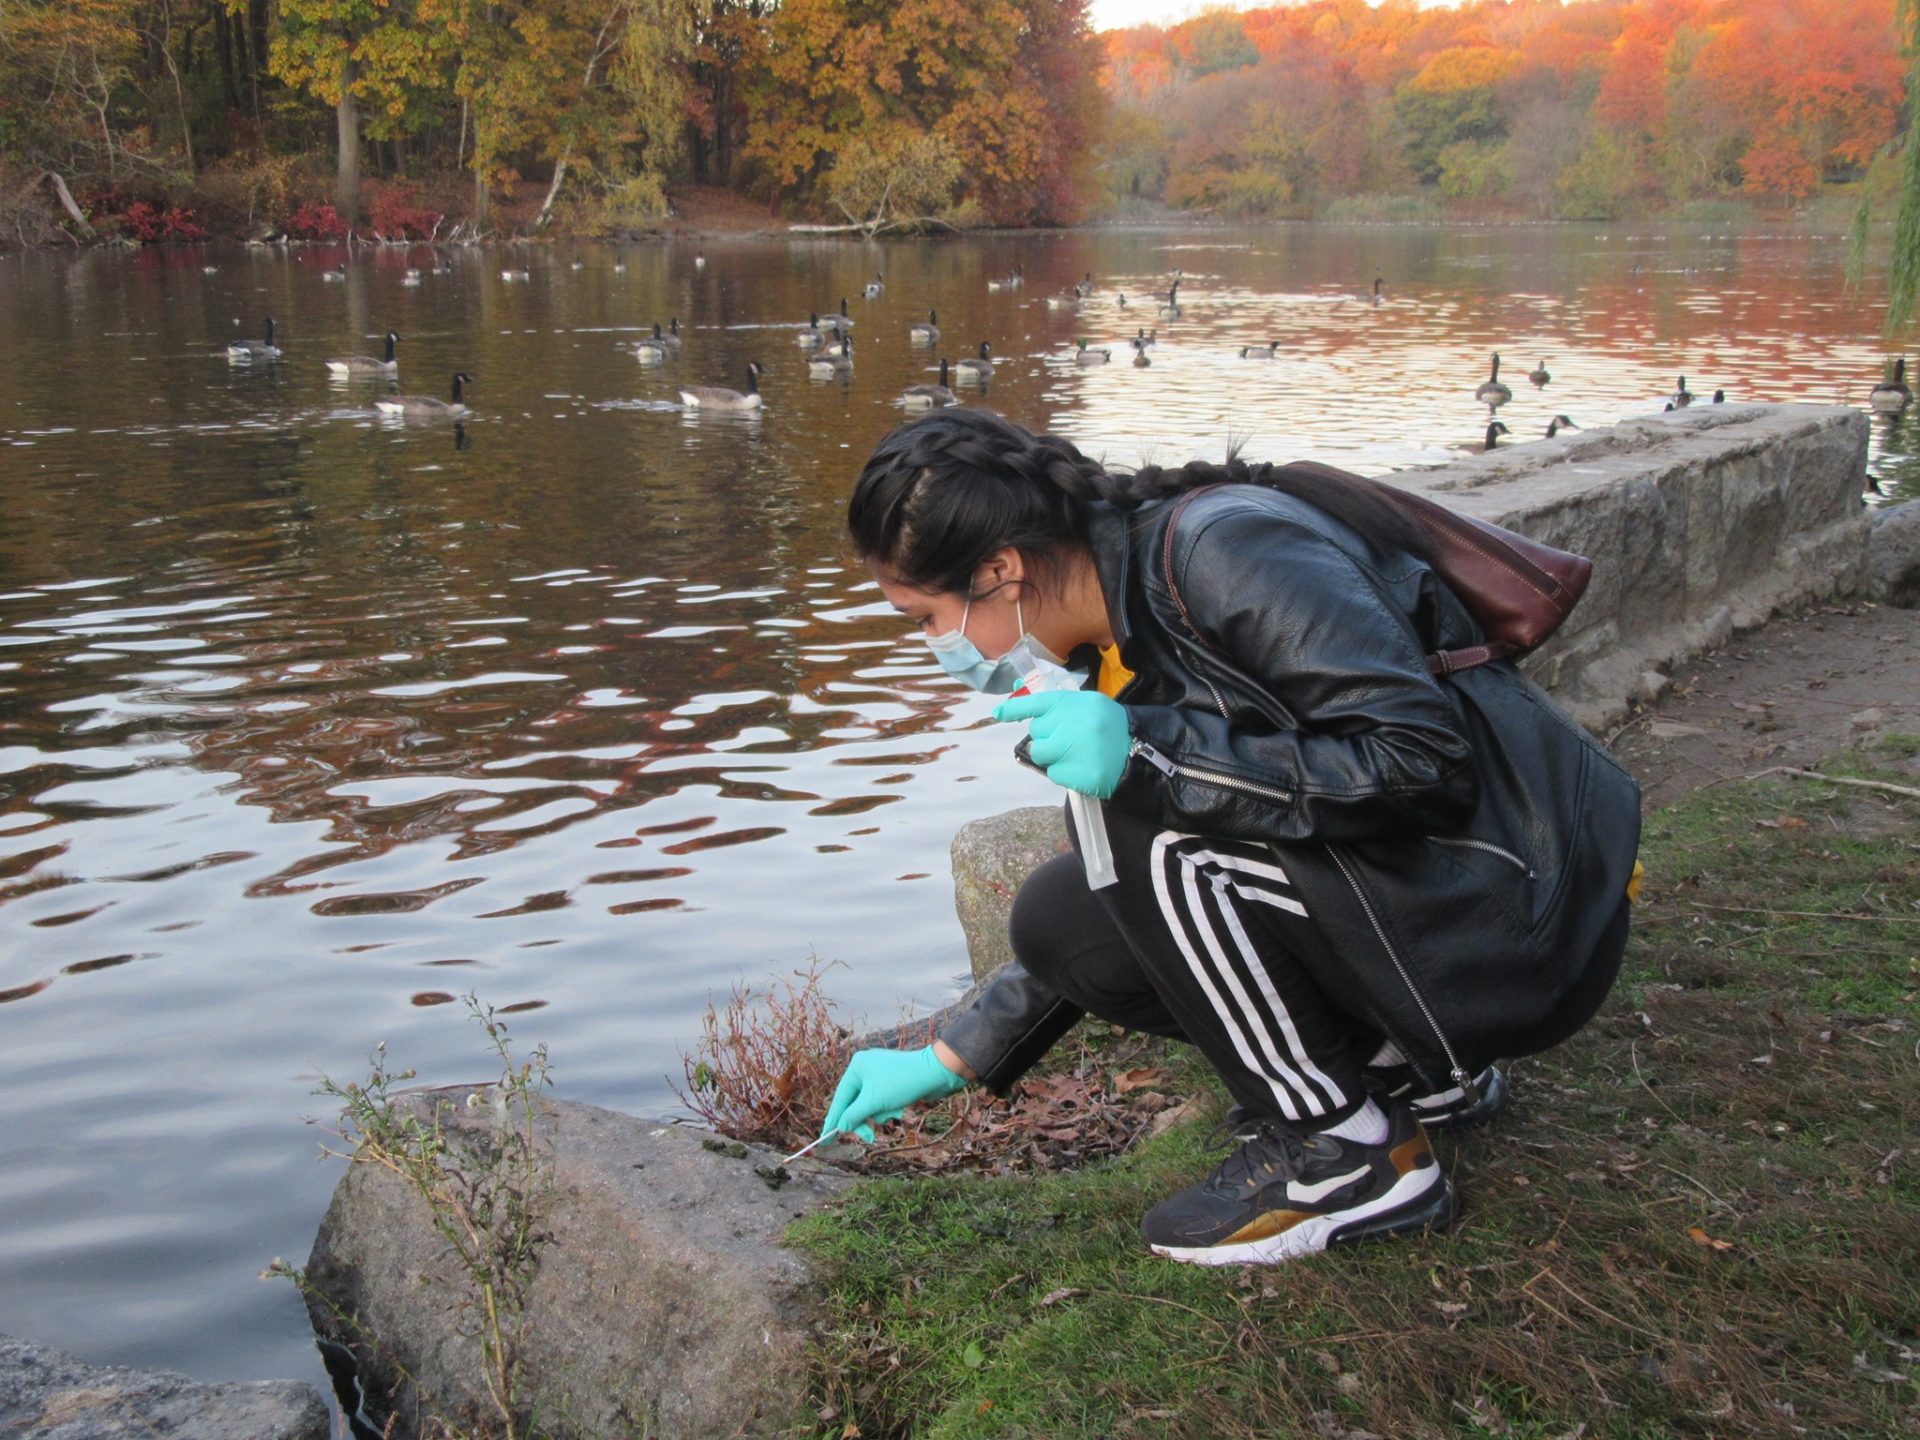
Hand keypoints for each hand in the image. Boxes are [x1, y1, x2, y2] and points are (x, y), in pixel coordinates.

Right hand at [820, 1045, 967, 1143]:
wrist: (936, 1073)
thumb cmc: (902, 1083)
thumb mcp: (874, 1102)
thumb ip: (854, 1115)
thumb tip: (841, 1126)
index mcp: (856, 1067)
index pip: (840, 1098)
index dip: (833, 1120)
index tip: (825, 1139)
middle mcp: (865, 1070)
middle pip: (855, 1104)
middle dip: (865, 1119)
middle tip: (870, 1138)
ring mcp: (878, 1076)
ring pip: (870, 1106)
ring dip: (881, 1114)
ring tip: (895, 1110)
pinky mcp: (891, 1084)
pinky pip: (882, 1103)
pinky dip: (889, 1109)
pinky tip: (901, 1106)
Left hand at [994, 690, 1130, 798]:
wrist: (1140, 751)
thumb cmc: (1108, 727)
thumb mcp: (1087, 705)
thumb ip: (1058, 705)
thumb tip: (1020, 699)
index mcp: (1074, 703)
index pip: (1037, 702)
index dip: (1015, 708)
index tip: (999, 713)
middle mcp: (1071, 724)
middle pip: (1037, 731)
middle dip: (1048, 736)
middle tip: (1069, 739)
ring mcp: (1073, 750)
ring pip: (1040, 753)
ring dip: (1052, 755)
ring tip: (1074, 754)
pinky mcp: (1077, 774)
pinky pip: (1054, 774)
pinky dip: (1064, 773)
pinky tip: (1081, 767)